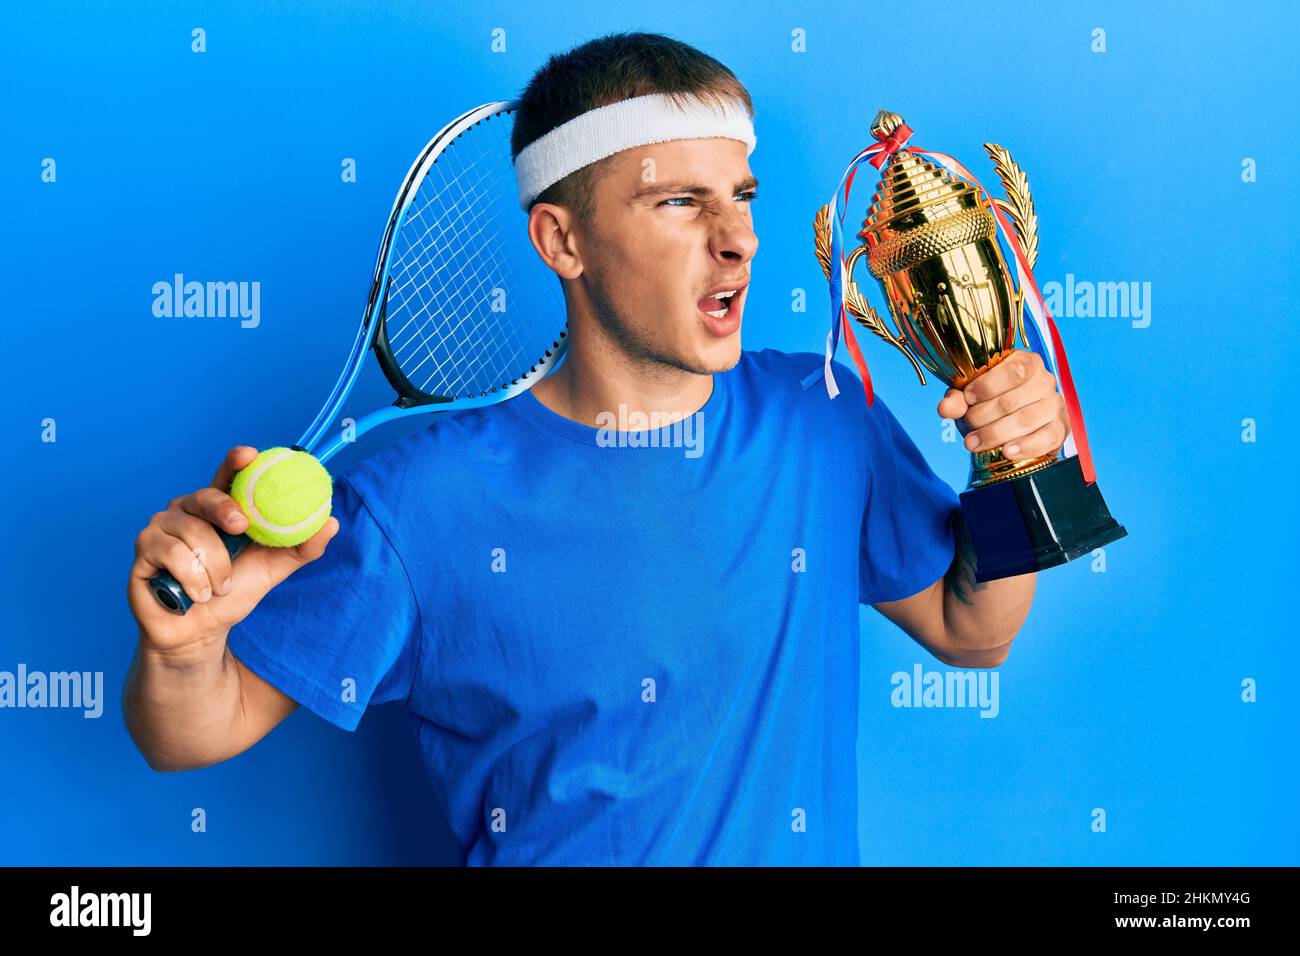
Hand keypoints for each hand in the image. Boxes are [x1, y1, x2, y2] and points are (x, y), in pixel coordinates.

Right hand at [127, 445, 338, 653]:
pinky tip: (196, 594)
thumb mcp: (273, 569)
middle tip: (241, 527)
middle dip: (224, 510)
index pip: (227, 475)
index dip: (235, 461)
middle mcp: (187, 510)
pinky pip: (172, 554)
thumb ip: (301, 547)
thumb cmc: (233, 592)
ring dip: (214, 568)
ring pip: (192, 532)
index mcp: (218, 507)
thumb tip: (332, 523)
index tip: (249, 455)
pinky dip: (193, 579)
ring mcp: (161, 527)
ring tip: (221, 587)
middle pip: (205, 497)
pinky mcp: (143, 549)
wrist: (200, 631)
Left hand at [936, 349, 1069, 461]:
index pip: (1014, 371)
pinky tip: (1006, 451)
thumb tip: (945, 408)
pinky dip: (1025, 446)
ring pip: (1024, 420)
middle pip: (1012, 400)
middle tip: (967, 426)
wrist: (1010, 423)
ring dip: (994, 434)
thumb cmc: (988, 402)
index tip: (967, 398)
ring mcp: (1055, 405)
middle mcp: (1045, 380)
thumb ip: (957, 399)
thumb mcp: (969, 397)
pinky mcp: (1060, 428)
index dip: (987, 386)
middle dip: (982, 416)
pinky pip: (1046, 438)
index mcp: (1026, 362)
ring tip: (973, 443)